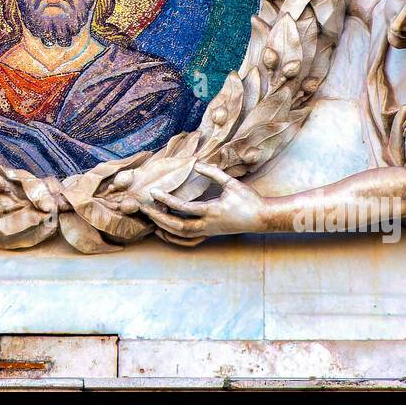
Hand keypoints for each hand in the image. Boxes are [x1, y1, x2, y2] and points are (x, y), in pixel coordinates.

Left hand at [141, 163, 268, 243]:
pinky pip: (188, 240)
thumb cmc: (249, 200)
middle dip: (159, 217)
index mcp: (212, 211)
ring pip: (181, 234)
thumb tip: (197, 164)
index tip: (153, 191)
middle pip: (177, 225)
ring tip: (150, 218)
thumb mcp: (232, 183)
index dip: (166, 199)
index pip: (183, 207)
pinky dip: (174, 237)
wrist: (262, 218)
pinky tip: (164, 231)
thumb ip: (213, 173)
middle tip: (144, 208)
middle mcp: (208, 224)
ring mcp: (208, 231)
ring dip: (164, 227)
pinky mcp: (210, 234)